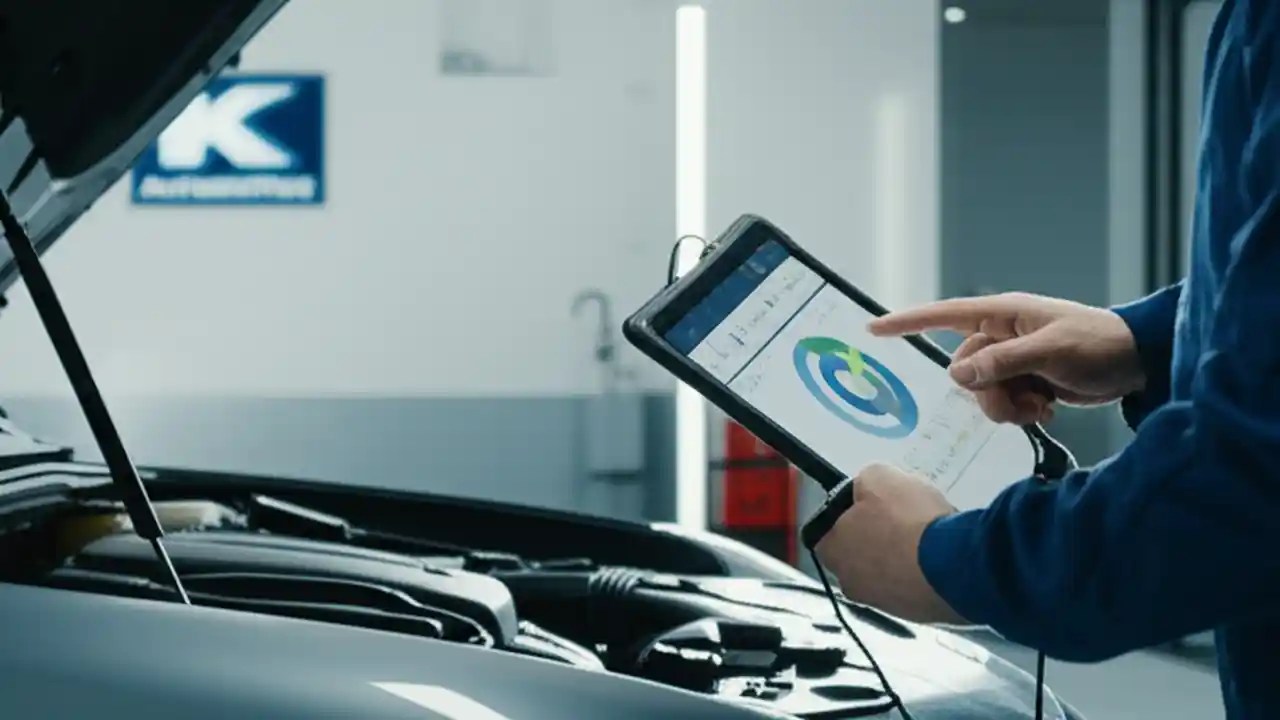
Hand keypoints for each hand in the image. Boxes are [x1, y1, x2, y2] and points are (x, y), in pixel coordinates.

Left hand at [814, 464, 966, 623]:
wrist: (953, 565)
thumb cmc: (908, 521)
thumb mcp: (879, 476)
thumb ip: (864, 482)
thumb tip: (865, 488)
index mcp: (832, 551)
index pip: (827, 533)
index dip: (847, 515)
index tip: (868, 504)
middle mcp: (852, 584)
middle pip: (859, 554)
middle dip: (878, 537)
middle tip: (900, 518)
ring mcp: (884, 604)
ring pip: (890, 572)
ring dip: (904, 556)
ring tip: (926, 536)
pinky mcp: (916, 614)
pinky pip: (916, 586)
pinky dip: (925, 572)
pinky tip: (940, 555)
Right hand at [867, 292, 1144, 424]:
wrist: (1137, 362)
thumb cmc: (1099, 344)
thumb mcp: (1052, 351)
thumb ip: (1004, 361)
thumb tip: (958, 374)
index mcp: (1003, 315)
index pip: (944, 316)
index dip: (907, 323)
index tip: (873, 330)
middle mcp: (1002, 336)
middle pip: (964, 371)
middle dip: (989, 393)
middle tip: (1027, 398)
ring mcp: (1014, 360)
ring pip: (982, 392)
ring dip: (1007, 406)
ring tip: (1042, 404)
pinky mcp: (1026, 381)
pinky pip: (1002, 402)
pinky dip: (1021, 412)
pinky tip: (1048, 408)